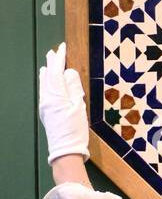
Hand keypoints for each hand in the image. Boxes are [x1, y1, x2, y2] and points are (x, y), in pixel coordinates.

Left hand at [39, 42, 90, 163]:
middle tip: (53, 52)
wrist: (65, 150)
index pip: (56, 72)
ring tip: (48, 65)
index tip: (62, 48)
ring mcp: (45, 106)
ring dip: (47, 73)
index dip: (59, 59)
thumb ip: (74, 88)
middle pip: (48, 77)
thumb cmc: (75, 130)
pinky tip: (48, 83)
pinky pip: (44, 92)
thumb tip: (69, 72)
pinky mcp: (47, 113)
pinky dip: (46, 83)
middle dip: (51, 64)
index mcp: (55, 96)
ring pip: (44, 85)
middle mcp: (47, 99)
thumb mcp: (79, 107)